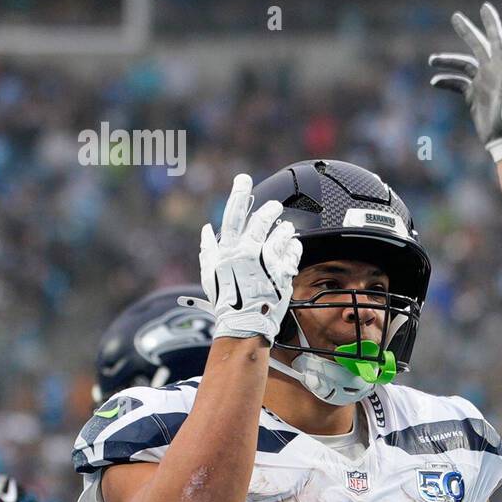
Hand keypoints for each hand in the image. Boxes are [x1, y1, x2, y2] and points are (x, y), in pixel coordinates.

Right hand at [184, 174, 300, 342]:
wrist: (245, 322)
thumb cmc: (226, 300)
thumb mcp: (209, 274)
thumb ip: (208, 250)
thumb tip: (207, 230)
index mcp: (229, 250)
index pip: (233, 215)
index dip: (238, 194)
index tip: (243, 179)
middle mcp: (249, 252)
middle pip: (262, 220)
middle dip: (270, 210)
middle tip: (275, 207)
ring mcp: (268, 261)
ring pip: (282, 233)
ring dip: (285, 229)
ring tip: (285, 230)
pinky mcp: (284, 271)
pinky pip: (294, 250)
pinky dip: (294, 246)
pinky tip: (292, 245)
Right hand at [429, 2, 501, 162]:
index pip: (497, 40)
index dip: (491, 23)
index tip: (484, 7)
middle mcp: (492, 72)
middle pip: (478, 46)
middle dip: (467, 31)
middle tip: (455, 17)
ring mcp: (482, 83)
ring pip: (463, 65)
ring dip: (447, 61)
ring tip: (431, 61)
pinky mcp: (473, 96)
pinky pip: (457, 83)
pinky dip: (446, 81)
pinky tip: (435, 83)